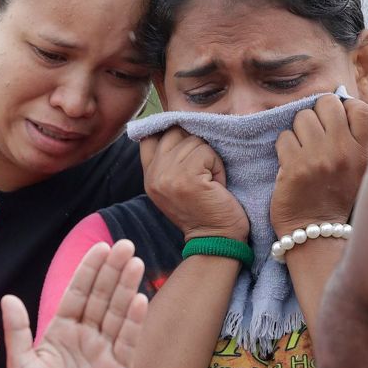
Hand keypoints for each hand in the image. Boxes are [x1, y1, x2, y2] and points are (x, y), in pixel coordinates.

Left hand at [5, 240, 147, 367]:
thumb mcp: (21, 365)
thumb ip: (18, 332)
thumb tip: (8, 297)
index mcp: (62, 331)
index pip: (78, 293)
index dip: (89, 271)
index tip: (100, 247)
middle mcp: (86, 336)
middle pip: (102, 297)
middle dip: (113, 271)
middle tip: (125, 244)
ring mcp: (105, 352)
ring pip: (118, 313)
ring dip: (127, 288)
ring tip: (135, 263)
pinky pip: (129, 341)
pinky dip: (135, 321)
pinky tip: (141, 300)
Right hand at [141, 127, 249, 241]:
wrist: (216, 240)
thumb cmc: (204, 211)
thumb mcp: (176, 186)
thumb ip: (169, 161)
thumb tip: (179, 127)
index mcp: (149, 176)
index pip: (150, 136)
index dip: (171, 133)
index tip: (188, 149)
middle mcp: (154, 174)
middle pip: (175, 132)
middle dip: (195, 145)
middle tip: (203, 171)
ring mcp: (168, 176)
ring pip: (194, 141)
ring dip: (210, 158)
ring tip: (210, 181)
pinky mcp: (187, 178)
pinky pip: (207, 152)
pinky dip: (218, 166)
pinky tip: (217, 185)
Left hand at [270, 94, 367, 237]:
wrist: (316, 233)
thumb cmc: (335, 198)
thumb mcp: (359, 170)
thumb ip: (355, 140)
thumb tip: (340, 104)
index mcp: (364, 152)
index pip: (359, 108)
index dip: (344, 108)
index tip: (335, 122)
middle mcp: (344, 152)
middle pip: (326, 103)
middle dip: (317, 114)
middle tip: (315, 134)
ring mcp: (318, 158)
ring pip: (302, 117)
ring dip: (298, 131)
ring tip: (303, 150)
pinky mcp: (294, 167)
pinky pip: (284, 137)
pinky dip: (284, 148)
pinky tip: (291, 163)